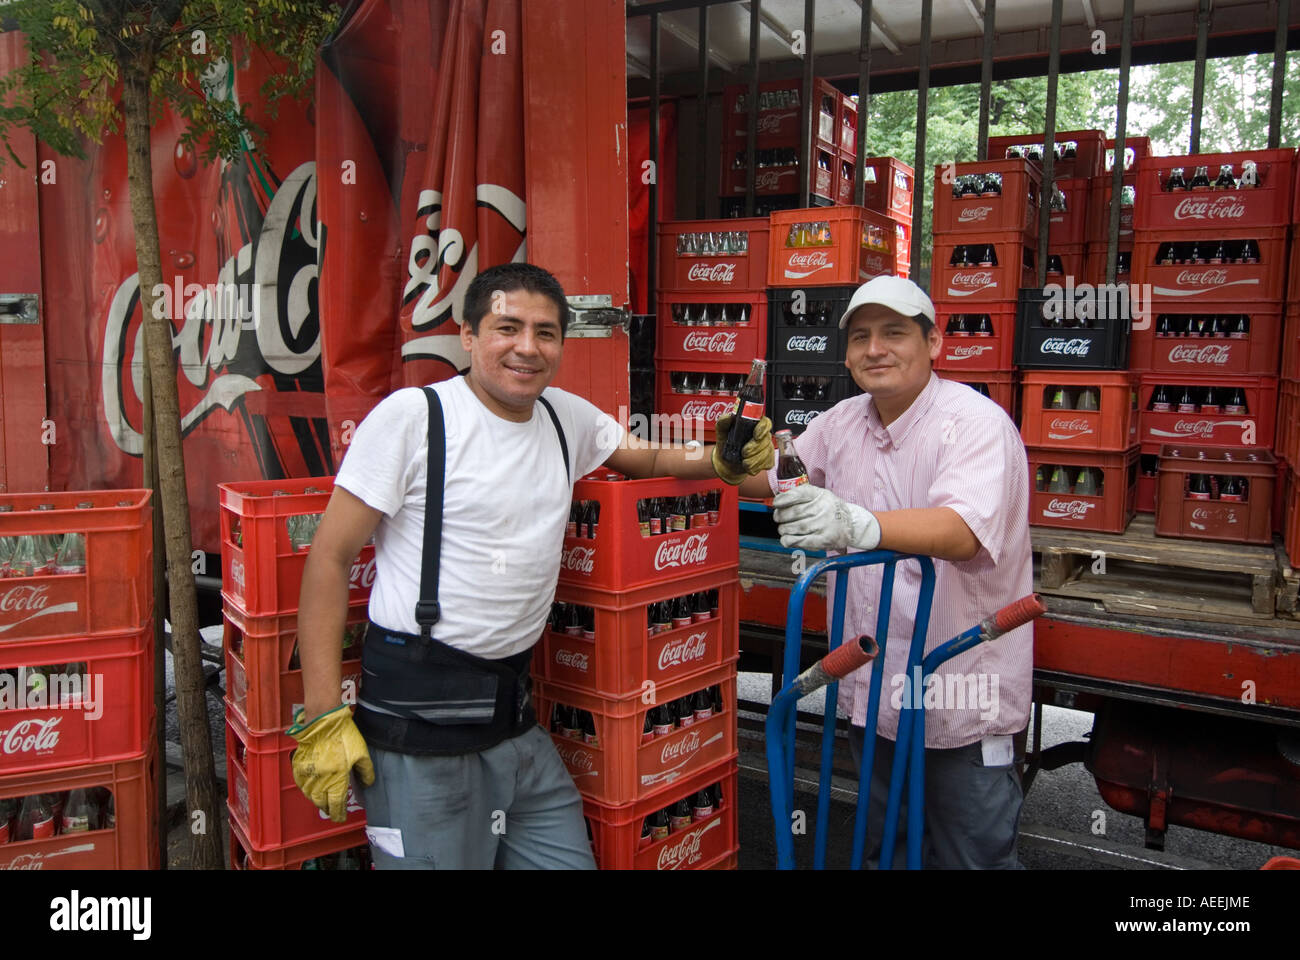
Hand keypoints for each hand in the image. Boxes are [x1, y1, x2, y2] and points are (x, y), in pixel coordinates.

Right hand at [287, 705, 374, 822]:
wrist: (323, 721)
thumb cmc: (343, 736)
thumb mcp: (361, 752)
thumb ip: (366, 770)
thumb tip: (368, 783)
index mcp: (337, 779)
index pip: (336, 804)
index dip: (339, 813)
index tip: (341, 817)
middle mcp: (320, 780)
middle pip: (322, 803)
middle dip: (328, 808)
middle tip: (333, 809)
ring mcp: (308, 774)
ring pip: (310, 796)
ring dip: (317, 801)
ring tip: (323, 801)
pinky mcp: (299, 767)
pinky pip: (301, 785)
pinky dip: (307, 790)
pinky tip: (311, 789)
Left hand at [712, 414, 774, 485]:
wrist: (726, 462)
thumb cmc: (726, 444)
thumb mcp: (721, 431)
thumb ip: (723, 421)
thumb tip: (730, 416)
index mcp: (754, 425)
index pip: (765, 422)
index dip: (763, 428)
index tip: (755, 435)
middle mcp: (763, 435)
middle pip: (766, 439)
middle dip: (755, 448)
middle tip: (744, 453)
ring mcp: (767, 448)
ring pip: (767, 453)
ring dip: (755, 460)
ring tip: (744, 462)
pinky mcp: (768, 460)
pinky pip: (767, 463)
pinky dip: (757, 467)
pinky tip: (749, 467)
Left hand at [772, 483, 880, 551]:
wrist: (851, 523)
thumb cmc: (829, 509)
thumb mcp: (820, 496)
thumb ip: (801, 496)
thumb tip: (778, 502)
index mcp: (820, 495)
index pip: (799, 494)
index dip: (784, 499)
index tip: (776, 503)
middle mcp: (823, 508)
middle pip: (794, 512)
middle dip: (781, 516)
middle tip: (778, 518)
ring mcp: (825, 524)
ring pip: (796, 527)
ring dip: (784, 529)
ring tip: (783, 529)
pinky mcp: (825, 539)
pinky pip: (802, 541)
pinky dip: (790, 541)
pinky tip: (786, 540)